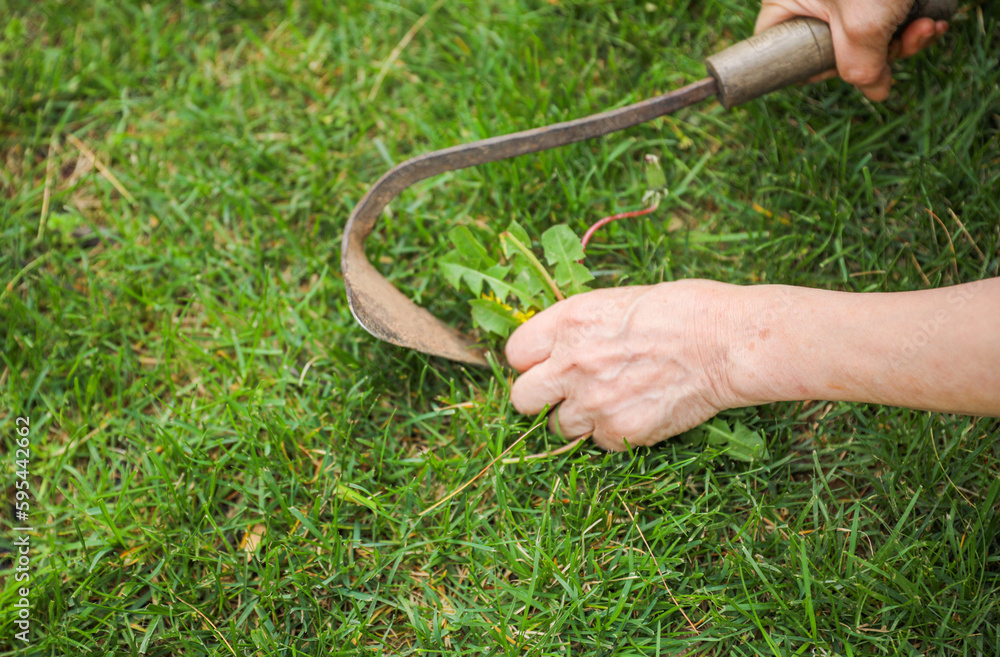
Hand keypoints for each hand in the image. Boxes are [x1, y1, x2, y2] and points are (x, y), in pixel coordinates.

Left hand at [504, 280, 748, 450]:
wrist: (725, 343)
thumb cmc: (683, 310)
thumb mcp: (617, 301)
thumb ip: (580, 328)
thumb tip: (564, 345)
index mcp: (568, 323)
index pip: (515, 353)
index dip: (531, 361)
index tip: (546, 364)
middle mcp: (570, 364)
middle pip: (521, 399)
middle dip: (540, 397)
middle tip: (563, 393)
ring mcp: (593, 403)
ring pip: (557, 428)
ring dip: (576, 418)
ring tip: (608, 401)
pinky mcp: (619, 433)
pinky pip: (598, 443)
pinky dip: (612, 433)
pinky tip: (636, 411)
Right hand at [755, 0, 948, 100]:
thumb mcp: (863, 25)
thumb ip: (861, 68)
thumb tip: (875, 91)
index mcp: (788, 0)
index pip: (781, 49)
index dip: (813, 69)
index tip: (844, 69)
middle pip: (834, 48)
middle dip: (875, 54)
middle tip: (901, 48)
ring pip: (867, 36)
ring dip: (902, 42)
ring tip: (925, 30)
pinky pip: (887, 19)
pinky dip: (911, 25)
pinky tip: (930, 21)